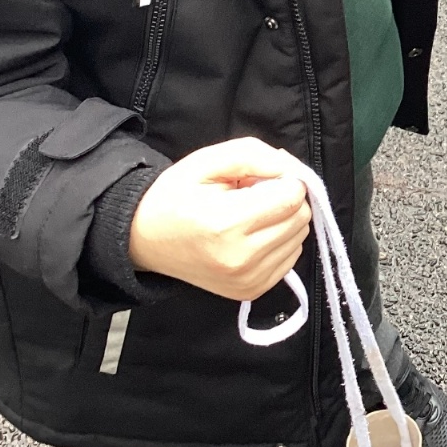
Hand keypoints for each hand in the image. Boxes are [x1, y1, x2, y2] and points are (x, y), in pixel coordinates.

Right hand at [129, 138, 312, 300]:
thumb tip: (291, 169)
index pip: (291, 198)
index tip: (263, 177)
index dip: (285, 179)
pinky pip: (290, 258)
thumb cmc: (176, 195)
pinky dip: (280, 241)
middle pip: (300, 218)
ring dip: (284, 220)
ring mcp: (247, 280)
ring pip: (299, 238)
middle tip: (255, 194)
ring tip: (250, 214)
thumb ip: (253, 155)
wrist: (146, 239)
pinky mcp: (251, 291)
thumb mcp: (206, 161)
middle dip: (286, 198)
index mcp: (226, 224)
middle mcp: (240, 258)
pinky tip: (253, 234)